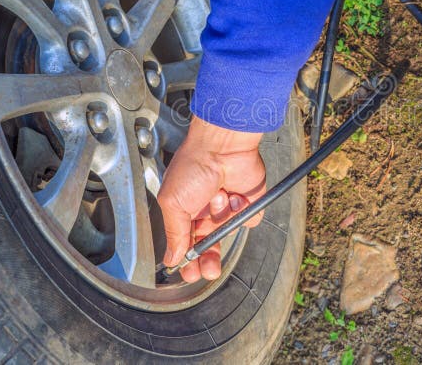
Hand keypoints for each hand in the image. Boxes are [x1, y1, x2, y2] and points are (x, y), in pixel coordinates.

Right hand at [157, 117, 265, 281]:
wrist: (223, 146)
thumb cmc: (194, 165)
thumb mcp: (173, 203)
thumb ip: (174, 234)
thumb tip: (171, 258)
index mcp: (185, 211)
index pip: (187, 243)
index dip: (189, 260)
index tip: (190, 273)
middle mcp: (207, 211)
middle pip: (210, 245)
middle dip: (209, 259)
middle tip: (208, 270)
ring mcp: (229, 207)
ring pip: (229, 232)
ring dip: (222, 218)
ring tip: (218, 198)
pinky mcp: (250, 202)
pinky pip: (249, 220)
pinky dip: (242, 210)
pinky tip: (234, 194)